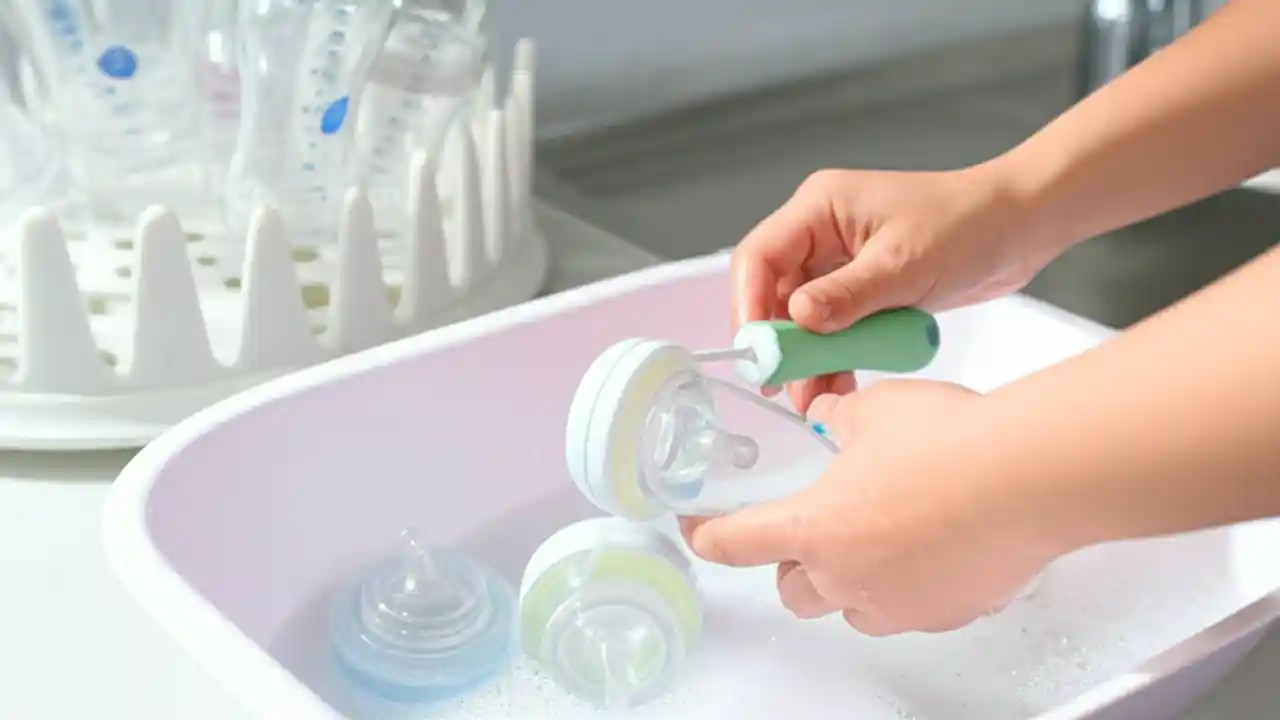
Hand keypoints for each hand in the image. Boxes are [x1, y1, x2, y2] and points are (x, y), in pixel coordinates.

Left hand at [684, 380, 1059, 634]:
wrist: (1030, 476)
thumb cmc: (950, 441)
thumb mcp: (874, 409)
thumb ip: (838, 418)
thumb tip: (829, 417)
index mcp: (813, 529)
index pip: (735, 543)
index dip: (708, 536)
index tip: (699, 530)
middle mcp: (848, 579)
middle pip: (792, 592)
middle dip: (793, 564)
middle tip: (811, 528)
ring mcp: (900, 605)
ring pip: (851, 609)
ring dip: (849, 581)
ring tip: (877, 536)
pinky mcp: (948, 613)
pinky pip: (911, 608)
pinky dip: (908, 584)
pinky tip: (933, 544)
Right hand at [732, 163, 1063, 411]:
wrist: (1022, 227)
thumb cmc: (970, 224)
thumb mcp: (904, 264)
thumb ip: (847, 296)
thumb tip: (798, 321)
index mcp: (821, 208)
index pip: (759, 256)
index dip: (748, 304)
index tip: (757, 350)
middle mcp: (822, 232)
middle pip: (774, 290)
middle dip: (779, 340)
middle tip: (782, 384)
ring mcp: (841, 261)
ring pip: (803, 316)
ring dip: (808, 356)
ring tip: (813, 397)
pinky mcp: (863, 287)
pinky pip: (834, 327)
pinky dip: (836, 355)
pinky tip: (839, 384)